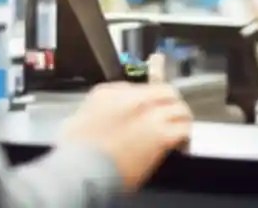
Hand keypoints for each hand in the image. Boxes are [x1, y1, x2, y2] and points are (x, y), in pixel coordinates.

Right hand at [59, 82, 192, 191]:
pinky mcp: (161, 134)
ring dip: (179, 118)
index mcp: (107, 93)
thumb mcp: (73, 122)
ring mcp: (149, 114)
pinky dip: (184, 135)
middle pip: (163, 90)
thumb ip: (90, 113)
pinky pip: (183, 128)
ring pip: (178, 107)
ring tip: (179, 127)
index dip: (145, 99)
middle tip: (170, 113)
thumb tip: (97, 118)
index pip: (135, 87)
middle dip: (168, 102)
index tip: (147, 107)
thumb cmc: (73, 153)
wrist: (79, 170)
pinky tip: (181, 144)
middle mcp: (132, 99)